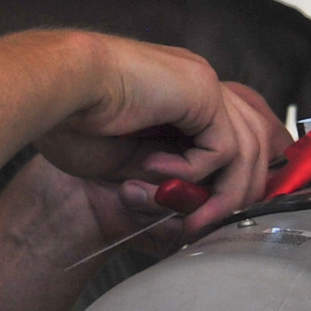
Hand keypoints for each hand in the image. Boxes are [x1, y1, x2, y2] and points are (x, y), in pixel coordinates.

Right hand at [33, 35, 282, 226]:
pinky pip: (223, 148)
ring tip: (189, 220)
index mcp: (183, 95)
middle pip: (255, 142)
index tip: (212, 215)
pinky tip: (155, 169)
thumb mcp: (127, 164)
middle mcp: (200, 85)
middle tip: (205, 227)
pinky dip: (195, 172)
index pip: (237, 135)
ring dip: (222, 196)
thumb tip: (192, 213)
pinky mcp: (202, 91)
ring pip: (248, 150)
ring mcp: (204, 83)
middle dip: (238, 193)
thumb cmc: (71, 121)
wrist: (55, 90)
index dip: (235, 178)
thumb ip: (163, 181)